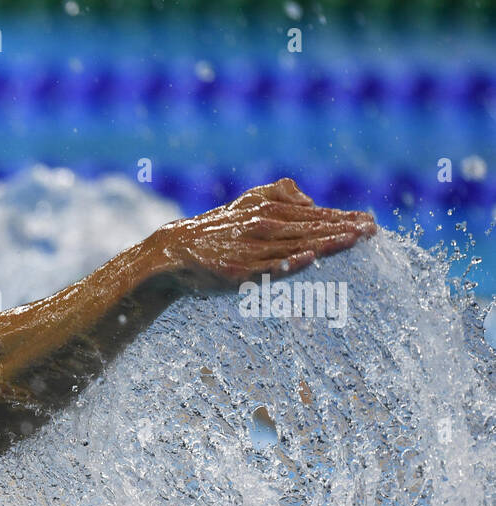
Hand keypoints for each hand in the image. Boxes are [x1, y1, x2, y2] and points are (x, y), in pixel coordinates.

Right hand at [148, 178, 375, 289]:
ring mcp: (252, 250)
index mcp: (269, 211)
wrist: (174, 252)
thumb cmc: (216, 231)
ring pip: (295, 246)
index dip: (343, 217)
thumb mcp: (247, 203)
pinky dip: (287, 263)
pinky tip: (308, 260)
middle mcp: (263, 227)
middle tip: (372, 230)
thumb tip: (309, 198)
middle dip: (343, 229)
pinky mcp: (238, 272)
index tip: (370, 221)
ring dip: (326, 243)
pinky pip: (268, 268)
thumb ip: (278, 194)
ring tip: (352, 240)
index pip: (314, 215)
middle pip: (311, 229)